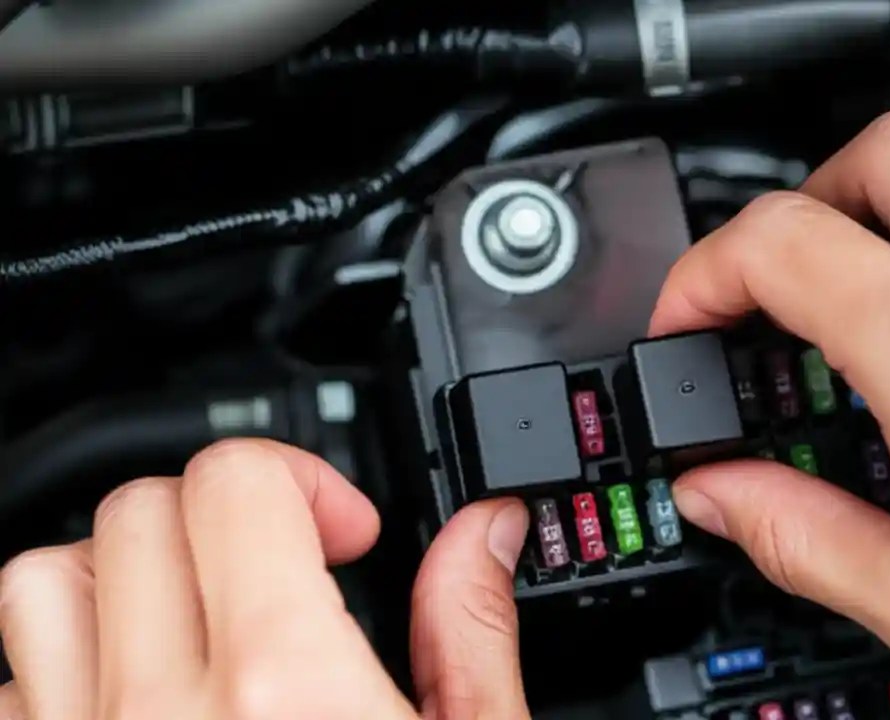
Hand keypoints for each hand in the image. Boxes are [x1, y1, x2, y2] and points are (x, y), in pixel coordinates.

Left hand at [0, 438, 532, 719]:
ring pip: (45, 583)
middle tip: (284, 572)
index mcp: (285, 687)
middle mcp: (160, 714)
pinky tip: (141, 700)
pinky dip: (63, 668)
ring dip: (123, 576)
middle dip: (224, 515)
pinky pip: (7, 689)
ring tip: (198, 618)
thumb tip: (486, 530)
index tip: (343, 532)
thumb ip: (473, 630)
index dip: (304, 479)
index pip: (237, 480)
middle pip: (141, 510)